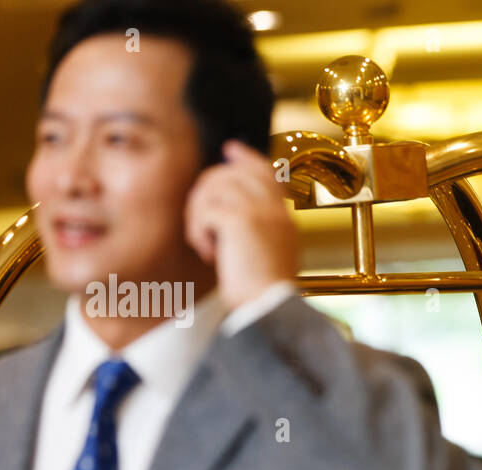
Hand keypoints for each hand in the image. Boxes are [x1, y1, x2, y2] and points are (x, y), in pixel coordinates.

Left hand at [185, 140, 297, 311]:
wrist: (269, 309)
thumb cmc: (262, 295)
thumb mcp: (266, 255)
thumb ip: (256, 230)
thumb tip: (226, 214)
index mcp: (283, 218)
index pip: (267, 172)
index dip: (246, 157)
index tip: (230, 149)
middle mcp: (274, 210)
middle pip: (232, 173)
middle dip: (205, 190)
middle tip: (197, 220)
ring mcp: (259, 212)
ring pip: (214, 188)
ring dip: (198, 214)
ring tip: (203, 243)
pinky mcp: (240, 221)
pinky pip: (206, 211)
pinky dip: (198, 232)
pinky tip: (207, 254)